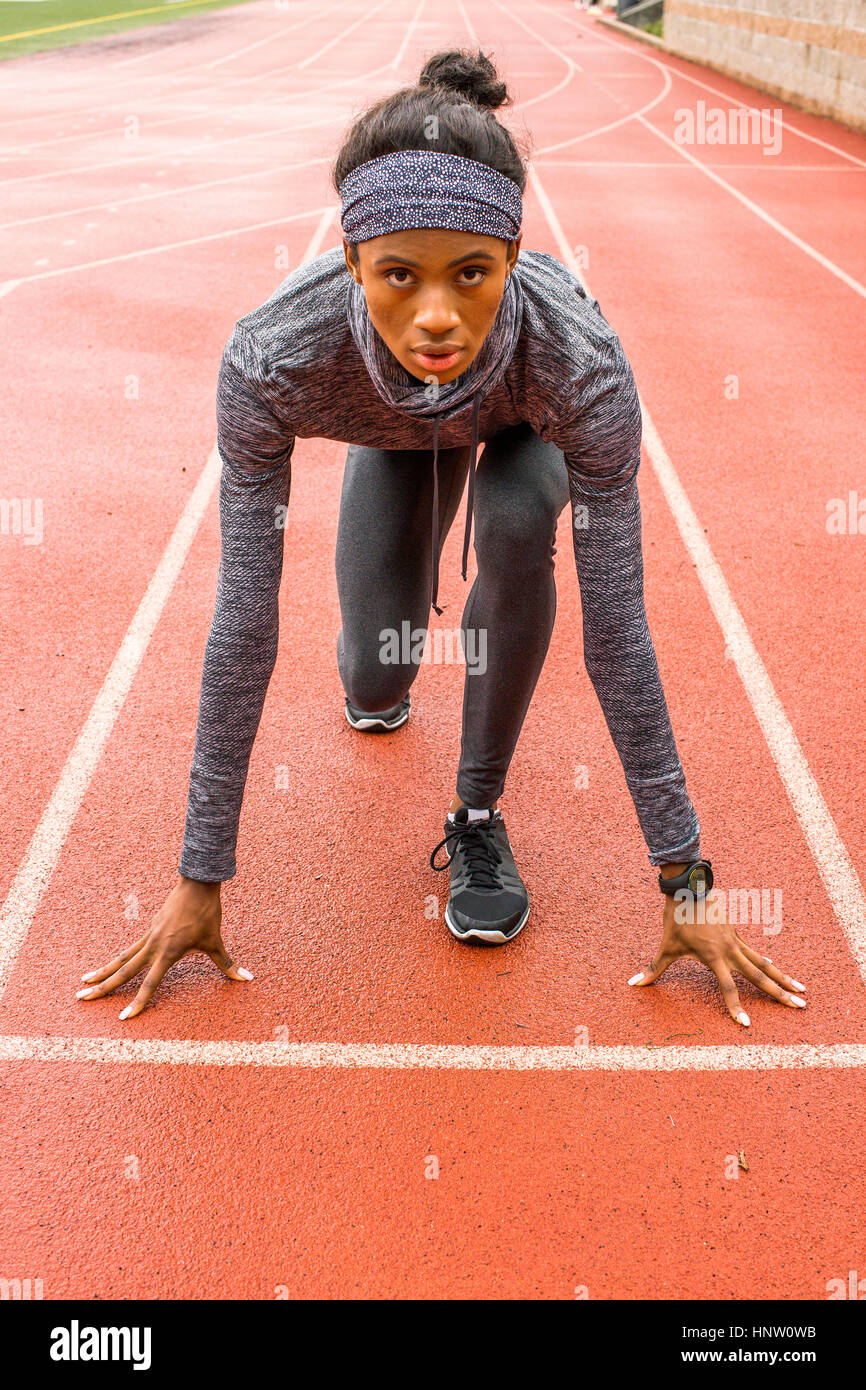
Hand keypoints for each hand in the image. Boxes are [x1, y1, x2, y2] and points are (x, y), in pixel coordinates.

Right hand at [76, 876, 252, 1018]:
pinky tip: (107, 966)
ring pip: (121, 958)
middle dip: (102, 987)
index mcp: (168, 952)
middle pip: (123, 971)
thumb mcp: (216, 941)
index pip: (150, 983)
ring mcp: (149, 936)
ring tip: (82, 982)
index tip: (124, 1017)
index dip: (138, 1002)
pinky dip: (117, 959)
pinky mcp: (149, 929)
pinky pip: (129, 949)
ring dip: (102, 971)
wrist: (196, 884)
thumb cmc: (207, 913)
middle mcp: (153, 945)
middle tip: (81, 998)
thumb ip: (228, 964)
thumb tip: (248, 979)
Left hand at [628, 874, 806, 1026]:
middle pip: (759, 976)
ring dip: (783, 977)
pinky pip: (755, 952)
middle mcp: (730, 950)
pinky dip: (767, 963)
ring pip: (765, 964)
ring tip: (802, 989)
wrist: (689, 887)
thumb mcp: (665, 946)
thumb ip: (652, 968)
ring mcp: (736, 941)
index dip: (735, 1006)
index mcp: (713, 956)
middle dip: (780, 993)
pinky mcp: (736, 934)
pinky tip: (777, 969)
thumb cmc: (676, 917)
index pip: (727, 987)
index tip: (746, 1024)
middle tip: (800, 1005)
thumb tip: (632, 984)